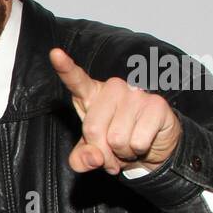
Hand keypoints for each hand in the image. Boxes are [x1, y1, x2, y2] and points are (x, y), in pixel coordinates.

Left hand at [50, 48, 180, 174]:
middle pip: (93, 129)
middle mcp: (113, 88)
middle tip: (112, 152)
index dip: (65, 68)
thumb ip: (81, 158)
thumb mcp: (91, 154)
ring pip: (117, 138)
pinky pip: (137, 141)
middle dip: (102, 152)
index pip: (76, 80)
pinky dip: (138, 150)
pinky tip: (142, 143)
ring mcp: (136, 93)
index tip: (55, 54)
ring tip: (128, 146)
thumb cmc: (116, 145)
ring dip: (122, 152)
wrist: (151, 148)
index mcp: (92, 95)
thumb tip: (94, 157)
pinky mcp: (156, 104)